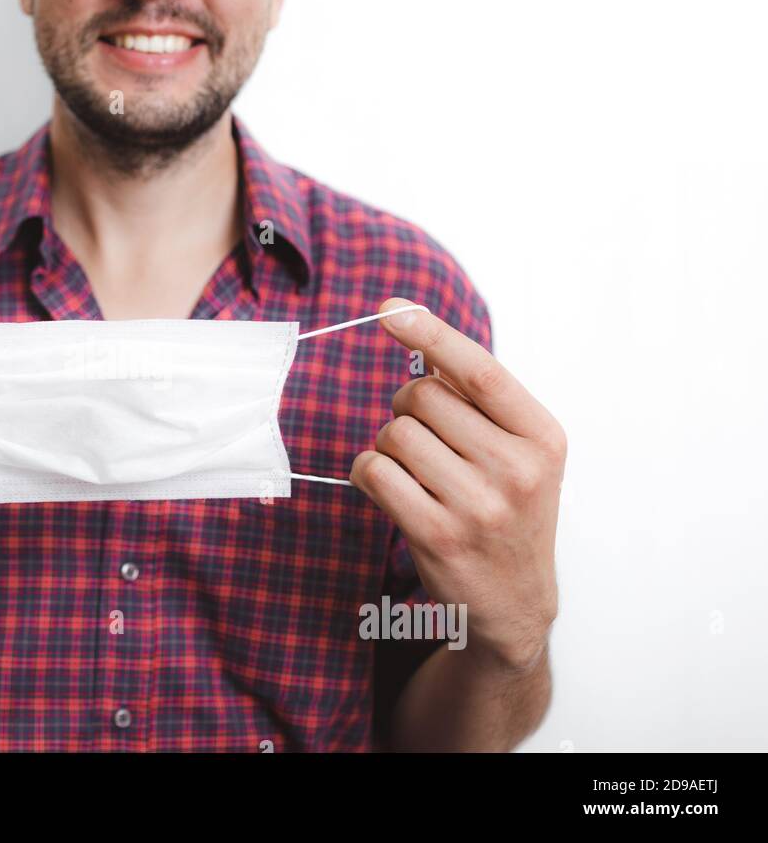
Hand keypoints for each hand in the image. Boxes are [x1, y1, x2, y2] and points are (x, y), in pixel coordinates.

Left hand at [351, 298, 565, 671]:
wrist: (514, 602)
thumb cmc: (508, 513)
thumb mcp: (522, 455)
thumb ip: (482, 404)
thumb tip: (419, 337)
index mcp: (542, 438)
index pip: (480, 370)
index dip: (431, 333)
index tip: (392, 309)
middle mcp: (517, 469)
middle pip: (421, 398)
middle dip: (405, 409)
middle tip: (423, 440)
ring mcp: (478, 505)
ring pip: (393, 434)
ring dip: (387, 446)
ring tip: (414, 472)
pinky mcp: (438, 534)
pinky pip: (374, 473)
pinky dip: (368, 473)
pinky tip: (390, 489)